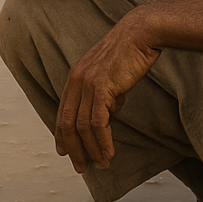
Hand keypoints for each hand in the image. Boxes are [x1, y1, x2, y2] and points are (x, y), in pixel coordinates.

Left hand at [54, 15, 160, 172]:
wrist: (140, 34)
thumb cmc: (130, 53)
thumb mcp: (111, 76)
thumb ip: (105, 95)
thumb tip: (108, 116)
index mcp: (75, 77)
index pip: (63, 112)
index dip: (62, 134)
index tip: (64, 152)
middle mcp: (76, 81)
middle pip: (67, 123)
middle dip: (73, 148)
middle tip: (80, 167)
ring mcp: (87, 84)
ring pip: (82, 126)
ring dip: (91, 149)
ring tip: (101, 164)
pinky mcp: (101, 87)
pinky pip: (98, 122)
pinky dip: (103, 141)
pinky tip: (109, 152)